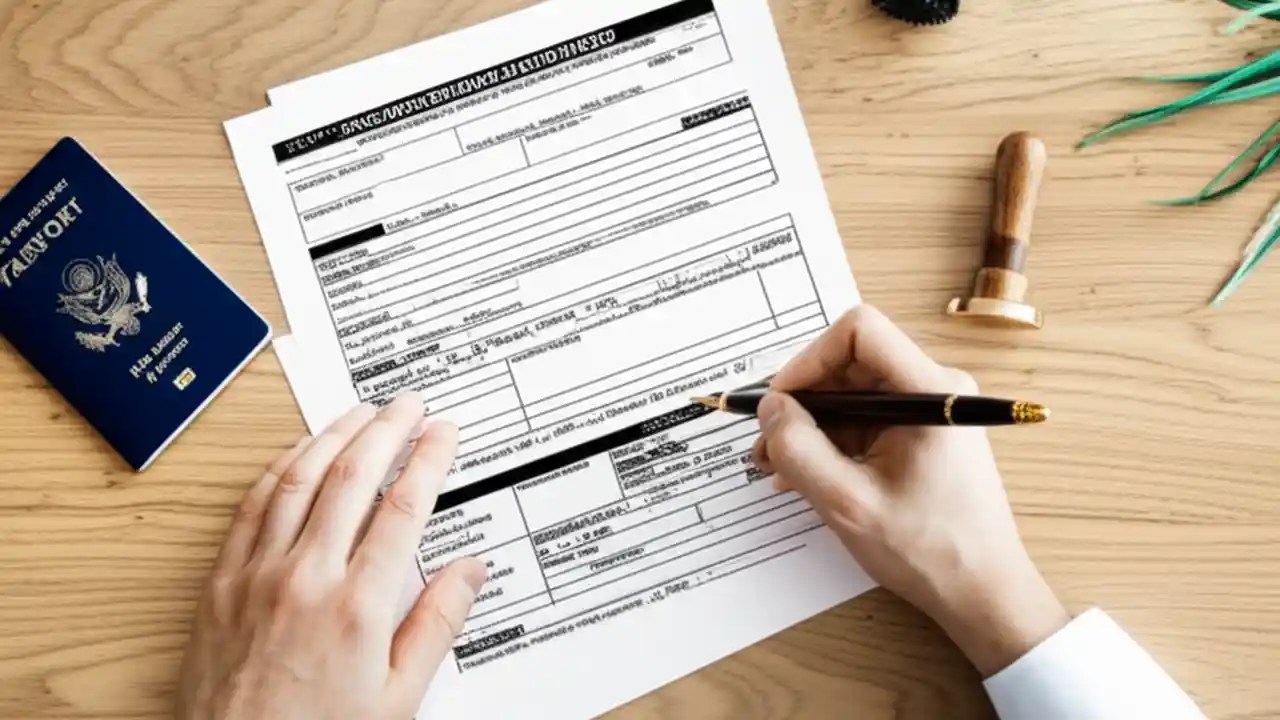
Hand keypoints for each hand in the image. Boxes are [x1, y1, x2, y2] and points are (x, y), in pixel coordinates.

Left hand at [178, 393, 484, 719]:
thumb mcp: (398, 698)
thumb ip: (436, 627)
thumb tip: (469, 572)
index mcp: (359, 607)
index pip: (404, 508)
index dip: (428, 459)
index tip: (443, 433)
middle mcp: (307, 578)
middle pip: (352, 477)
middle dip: (387, 429)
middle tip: (409, 405)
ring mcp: (259, 575)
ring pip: (299, 479)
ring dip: (333, 435)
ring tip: (360, 412)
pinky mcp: (222, 583)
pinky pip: (251, 507)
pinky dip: (278, 469)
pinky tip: (296, 452)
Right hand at [752, 306, 1067, 675]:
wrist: (983, 593)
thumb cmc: (931, 553)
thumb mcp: (849, 503)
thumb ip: (801, 450)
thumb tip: (770, 408)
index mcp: (930, 393)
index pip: (859, 332)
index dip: (809, 360)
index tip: (780, 402)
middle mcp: (935, 390)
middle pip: (851, 363)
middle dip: (802, 399)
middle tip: (768, 442)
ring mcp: (930, 412)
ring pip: (853, 394)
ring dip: (811, 425)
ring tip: (780, 466)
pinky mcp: (922, 435)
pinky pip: (866, 420)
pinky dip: (831, 442)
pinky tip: (805, 476)